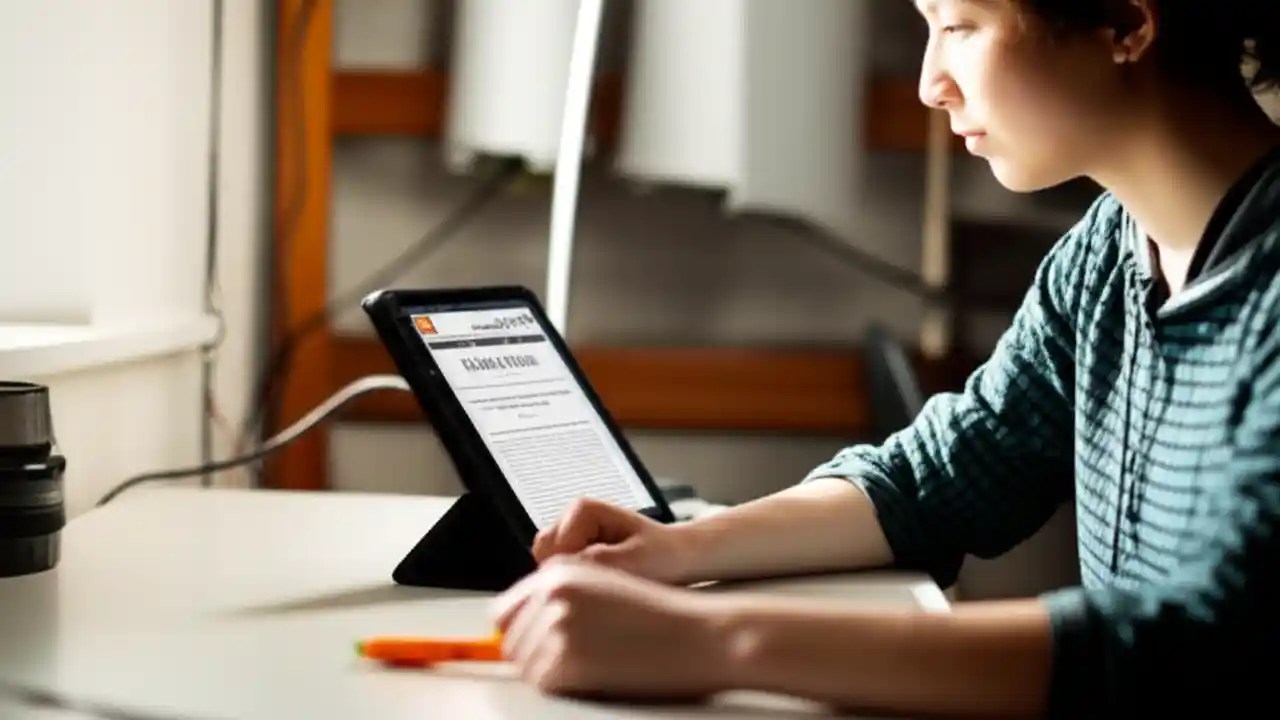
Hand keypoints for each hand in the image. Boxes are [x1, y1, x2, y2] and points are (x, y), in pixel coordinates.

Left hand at [491, 556, 730, 700]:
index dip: (521, 635)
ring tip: (598, 665)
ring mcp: (557, 624)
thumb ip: (561, 601)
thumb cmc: (663, 618)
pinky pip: (545, 686)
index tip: (539, 649)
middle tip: (583, 662)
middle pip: (511, 643)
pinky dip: (567, 688)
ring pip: (526, 667)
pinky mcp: (567, 658)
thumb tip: (516, 634)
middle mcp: (552, 591)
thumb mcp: (605, 589)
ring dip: (554, 674)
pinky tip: (601, 676)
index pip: (505, 611)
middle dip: (538, 658)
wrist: (703, 634)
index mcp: (560, 571)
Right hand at [532, 497, 696, 583]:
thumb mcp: (635, 562)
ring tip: (609, 581)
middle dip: (571, 577)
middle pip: (544, 558)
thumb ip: (596, 564)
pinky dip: (576, 584)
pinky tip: (603, 583)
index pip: (554, 552)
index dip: (576, 575)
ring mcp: (568, 535)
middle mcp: (569, 518)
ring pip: (546, 568)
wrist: (680, 557)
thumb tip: (560, 575)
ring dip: (573, 581)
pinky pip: (557, 575)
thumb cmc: (663, 556)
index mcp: (582, 509)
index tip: (609, 580)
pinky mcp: (571, 552)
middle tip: (608, 582)